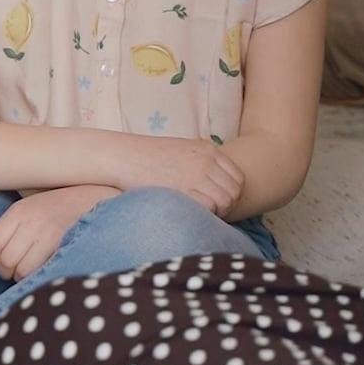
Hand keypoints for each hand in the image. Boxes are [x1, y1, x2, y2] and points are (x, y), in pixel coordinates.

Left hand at [0, 185, 118, 281]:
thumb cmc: (59, 209)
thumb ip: (12, 227)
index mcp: (19, 211)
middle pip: (5, 261)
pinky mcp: (65, 248)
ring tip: (30, 272)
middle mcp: (32, 222)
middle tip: (15, 270)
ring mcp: (50, 235)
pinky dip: (39, 278)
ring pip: (21, 271)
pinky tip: (43, 272)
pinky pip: (42, 273)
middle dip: (7, 272)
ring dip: (22, 277)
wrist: (96, 198)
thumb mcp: (32, 207)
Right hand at [114, 135, 244, 216]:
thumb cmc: (150, 157)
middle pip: (235, 192)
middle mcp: (206, 161)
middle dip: (227, 205)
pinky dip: (205, 214)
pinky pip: (210, 207)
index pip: (238, 177)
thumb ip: (202, 162)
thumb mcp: (183, 150)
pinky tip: (192, 213)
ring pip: (226, 201)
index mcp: (208, 150)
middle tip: (212, 212)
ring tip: (201, 214)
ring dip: (217, 212)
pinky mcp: (185, 189)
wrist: (125, 156)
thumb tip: (214, 183)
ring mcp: (196, 175)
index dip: (232, 193)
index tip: (220, 201)